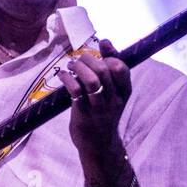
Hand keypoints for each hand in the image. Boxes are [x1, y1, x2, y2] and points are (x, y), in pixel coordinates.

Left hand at [59, 39, 131, 160]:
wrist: (99, 145)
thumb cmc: (104, 114)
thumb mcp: (113, 94)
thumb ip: (110, 70)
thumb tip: (106, 41)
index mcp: (123, 93)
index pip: (121, 68)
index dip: (109, 55)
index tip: (100, 48)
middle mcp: (113, 100)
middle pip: (103, 70)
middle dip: (88, 59)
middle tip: (79, 60)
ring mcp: (98, 108)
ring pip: (90, 80)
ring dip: (77, 67)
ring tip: (70, 66)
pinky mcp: (83, 114)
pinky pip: (76, 91)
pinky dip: (67, 78)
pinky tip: (63, 75)